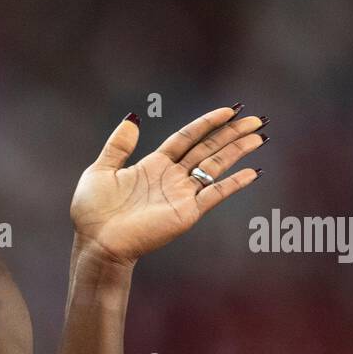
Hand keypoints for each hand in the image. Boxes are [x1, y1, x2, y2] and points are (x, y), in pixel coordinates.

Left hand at [69, 106, 265, 265]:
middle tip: (256, 119)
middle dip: (231, 133)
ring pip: (215, 166)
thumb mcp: (100, 170)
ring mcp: (181, 195)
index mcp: (153, 165)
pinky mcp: (186, 212)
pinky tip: (252, 172)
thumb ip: (118, 145)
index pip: (186, 138)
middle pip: (207, 149)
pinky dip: (233, 183)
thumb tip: (133, 118)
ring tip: (259, 136)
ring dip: (237, 151)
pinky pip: (214, 194)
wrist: (96, 243)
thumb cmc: (93, 212)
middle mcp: (171, 178)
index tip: (228, 110)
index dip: (207, 123)